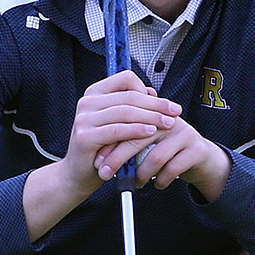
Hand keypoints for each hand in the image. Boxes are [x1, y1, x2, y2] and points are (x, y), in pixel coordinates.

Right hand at [70, 69, 181, 192]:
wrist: (78, 175)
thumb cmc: (101, 149)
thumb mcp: (117, 123)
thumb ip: (131, 107)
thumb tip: (152, 92)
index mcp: (94, 93)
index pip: (126, 79)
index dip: (148, 89)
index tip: (165, 103)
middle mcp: (86, 102)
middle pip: (129, 96)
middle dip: (156, 104)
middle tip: (175, 112)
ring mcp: (84, 119)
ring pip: (125, 112)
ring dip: (151, 117)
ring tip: (168, 123)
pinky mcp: (85, 137)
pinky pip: (117, 130)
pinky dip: (137, 130)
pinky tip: (151, 132)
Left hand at [97, 111, 230, 201]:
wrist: (201, 157)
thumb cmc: (167, 150)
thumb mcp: (146, 142)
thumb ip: (126, 142)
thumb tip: (98, 158)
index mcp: (154, 113)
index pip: (126, 123)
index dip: (110, 142)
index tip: (98, 160)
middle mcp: (169, 120)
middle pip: (138, 138)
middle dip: (118, 159)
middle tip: (106, 174)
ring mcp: (185, 134)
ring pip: (155, 157)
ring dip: (141, 174)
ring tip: (135, 182)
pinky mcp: (196, 151)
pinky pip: (172, 170)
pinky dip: (160, 181)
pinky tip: (156, 183)